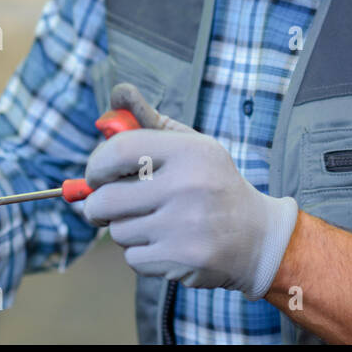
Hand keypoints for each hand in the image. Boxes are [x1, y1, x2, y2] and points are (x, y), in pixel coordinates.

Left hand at [81, 83, 298, 299]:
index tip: (95, 176)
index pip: (119, 149)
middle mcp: (188, 186)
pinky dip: (140, 254)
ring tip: (153, 224)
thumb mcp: (192, 146)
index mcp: (189, 150)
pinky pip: (131, 258)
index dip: (96, 164)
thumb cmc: (212, 184)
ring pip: (117, 230)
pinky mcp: (182, 260)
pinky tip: (164, 245)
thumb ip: (151, 121)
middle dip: (97, 205)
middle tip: (105, 206)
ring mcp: (185, 226)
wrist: (256, 237)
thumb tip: (118, 92)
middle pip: (106, 198)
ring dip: (125, 229)